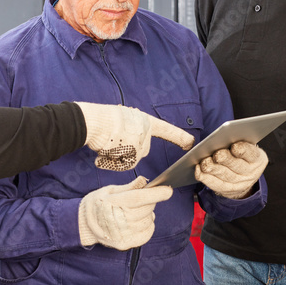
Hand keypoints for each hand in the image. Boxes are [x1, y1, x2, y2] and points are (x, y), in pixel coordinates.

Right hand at [76, 102, 193, 171]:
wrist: (95, 123)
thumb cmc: (106, 119)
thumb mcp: (125, 119)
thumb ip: (134, 130)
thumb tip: (131, 144)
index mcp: (146, 122)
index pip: (166, 130)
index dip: (178, 136)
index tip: (190, 142)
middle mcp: (147, 135)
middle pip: (142, 149)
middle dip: (128, 149)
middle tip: (114, 140)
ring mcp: (140, 147)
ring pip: (131, 158)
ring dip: (118, 155)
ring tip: (107, 144)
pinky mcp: (133, 158)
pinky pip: (123, 164)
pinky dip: (112, 161)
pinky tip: (104, 152)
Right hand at [78, 177, 172, 249]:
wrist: (84, 224)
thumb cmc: (99, 203)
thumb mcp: (110, 190)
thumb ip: (129, 187)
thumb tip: (144, 181)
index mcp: (113, 203)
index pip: (140, 198)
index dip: (156, 194)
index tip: (168, 190)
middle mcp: (117, 220)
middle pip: (146, 209)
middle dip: (150, 201)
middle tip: (143, 199)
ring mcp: (121, 234)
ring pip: (148, 221)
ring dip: (148, 214)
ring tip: (138, 211)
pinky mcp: (125, 244)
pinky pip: (146, 234)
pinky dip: (148, 226)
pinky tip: (140, 221)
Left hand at [195, 141, 267, 198]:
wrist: (246, 176)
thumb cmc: (242, 155)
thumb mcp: (247, 147)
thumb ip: (238, 141)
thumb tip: (223, 136)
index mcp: (257, 159)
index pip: (251, 154)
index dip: (243, 150)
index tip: (234, 146)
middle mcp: (250, 172)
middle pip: (237, 166)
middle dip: (226, 160)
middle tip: (217, 154)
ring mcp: (240, 183)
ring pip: (225, 176)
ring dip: (214, 169)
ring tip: (204, 162)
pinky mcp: (228, 190)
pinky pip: (216, 185)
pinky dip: (206, 178)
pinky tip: (199, 170)